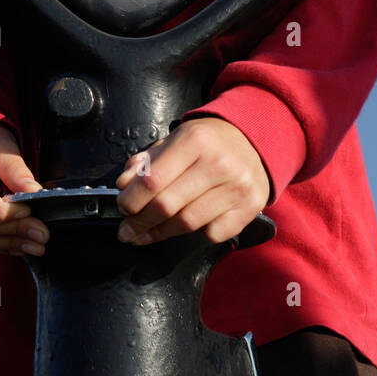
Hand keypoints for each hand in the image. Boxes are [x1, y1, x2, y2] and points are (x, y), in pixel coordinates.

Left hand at [115, 117, 270, 246]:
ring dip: (160, 233)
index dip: (131, 199)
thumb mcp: (174, 140)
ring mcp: (237, 188)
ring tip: (145, 234)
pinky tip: (185, 227)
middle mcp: (219, 163)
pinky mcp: (249, 208)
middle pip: (167, 205)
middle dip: (140, 222)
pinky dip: (194, 235)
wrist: (254, 141)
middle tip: (127, 230)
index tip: (122, 208)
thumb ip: (146, 161)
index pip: (153, 179)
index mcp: (195, 140)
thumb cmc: (207, 143)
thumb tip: (124, 185)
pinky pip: (212, 234)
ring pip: (187, 224)